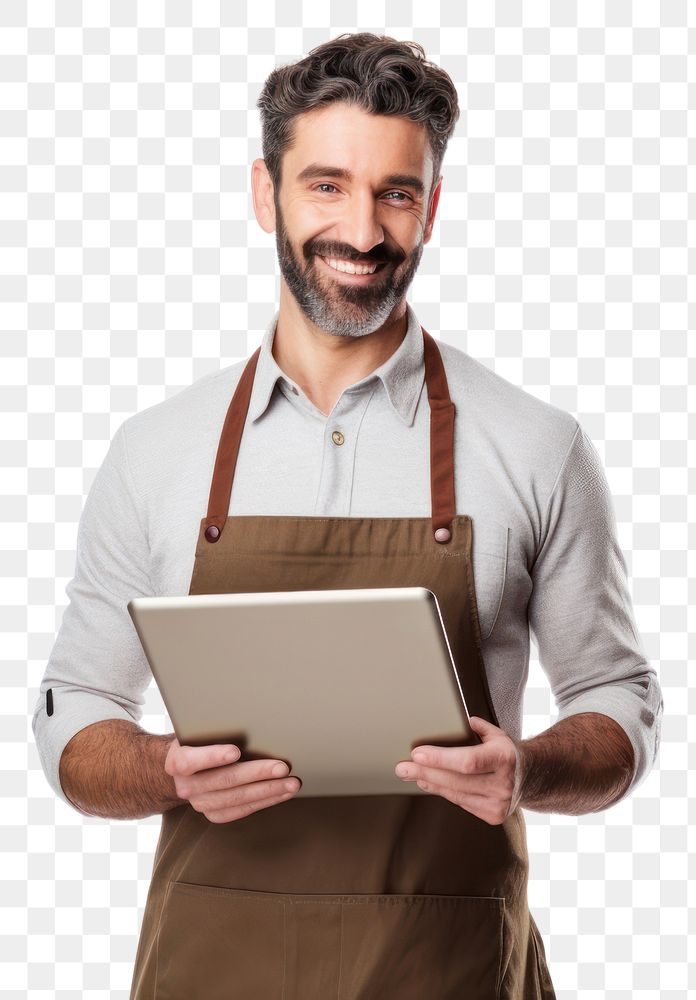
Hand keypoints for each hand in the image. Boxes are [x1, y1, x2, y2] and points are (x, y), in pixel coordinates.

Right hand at [164, 738, 300, 822]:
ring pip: (236, 798)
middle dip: (256, 773)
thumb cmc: (199, 742)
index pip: (191, 760)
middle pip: (224, 780)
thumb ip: (215, 728)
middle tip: (281, 767)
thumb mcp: (199, 730)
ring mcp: (200, 802)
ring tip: (290, 783)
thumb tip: (249, 715)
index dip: (213, 756)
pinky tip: (282, 793)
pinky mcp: (214, 813)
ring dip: (268, 790)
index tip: (235, 751)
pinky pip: (242, 810)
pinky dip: (264, 801)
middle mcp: (187, 785)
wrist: (184, 767)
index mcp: (178, 761)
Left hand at [394, 716, 525, 824]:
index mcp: (504, 758)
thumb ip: (479, 727)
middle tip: (402, 767)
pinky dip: (443, 791)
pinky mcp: (493, 815)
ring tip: (411, 774)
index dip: (440, 759)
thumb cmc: (507, 753)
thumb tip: (463, 720)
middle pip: (456, 780)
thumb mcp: (498, 734)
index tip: (417, 753)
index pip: (468, 760)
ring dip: (430, 782)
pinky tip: (429, 783)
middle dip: (425, 772)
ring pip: (456, 793)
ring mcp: (499, 802)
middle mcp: (503, 783)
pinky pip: (461, 802)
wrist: (532, 778)